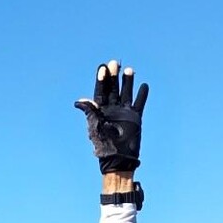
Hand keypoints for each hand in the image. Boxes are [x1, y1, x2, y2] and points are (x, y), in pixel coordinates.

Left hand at [74, 59, 148, 175]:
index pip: (100, 91)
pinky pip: (139, 103)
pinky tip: (143, 85)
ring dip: (127, 82)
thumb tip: (79, 101)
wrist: (119, 159)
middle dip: (114, 76)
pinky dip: (141, 95)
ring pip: (126, 92)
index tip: (103, 67)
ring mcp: (124, 112)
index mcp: (100, 110)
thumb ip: (90, 112)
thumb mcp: (95, 127)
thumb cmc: (104, 146)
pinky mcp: (135, 117)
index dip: (101, 79)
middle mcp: (112, 109)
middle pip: (113, 88)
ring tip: (129, 70)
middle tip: (115, 63)